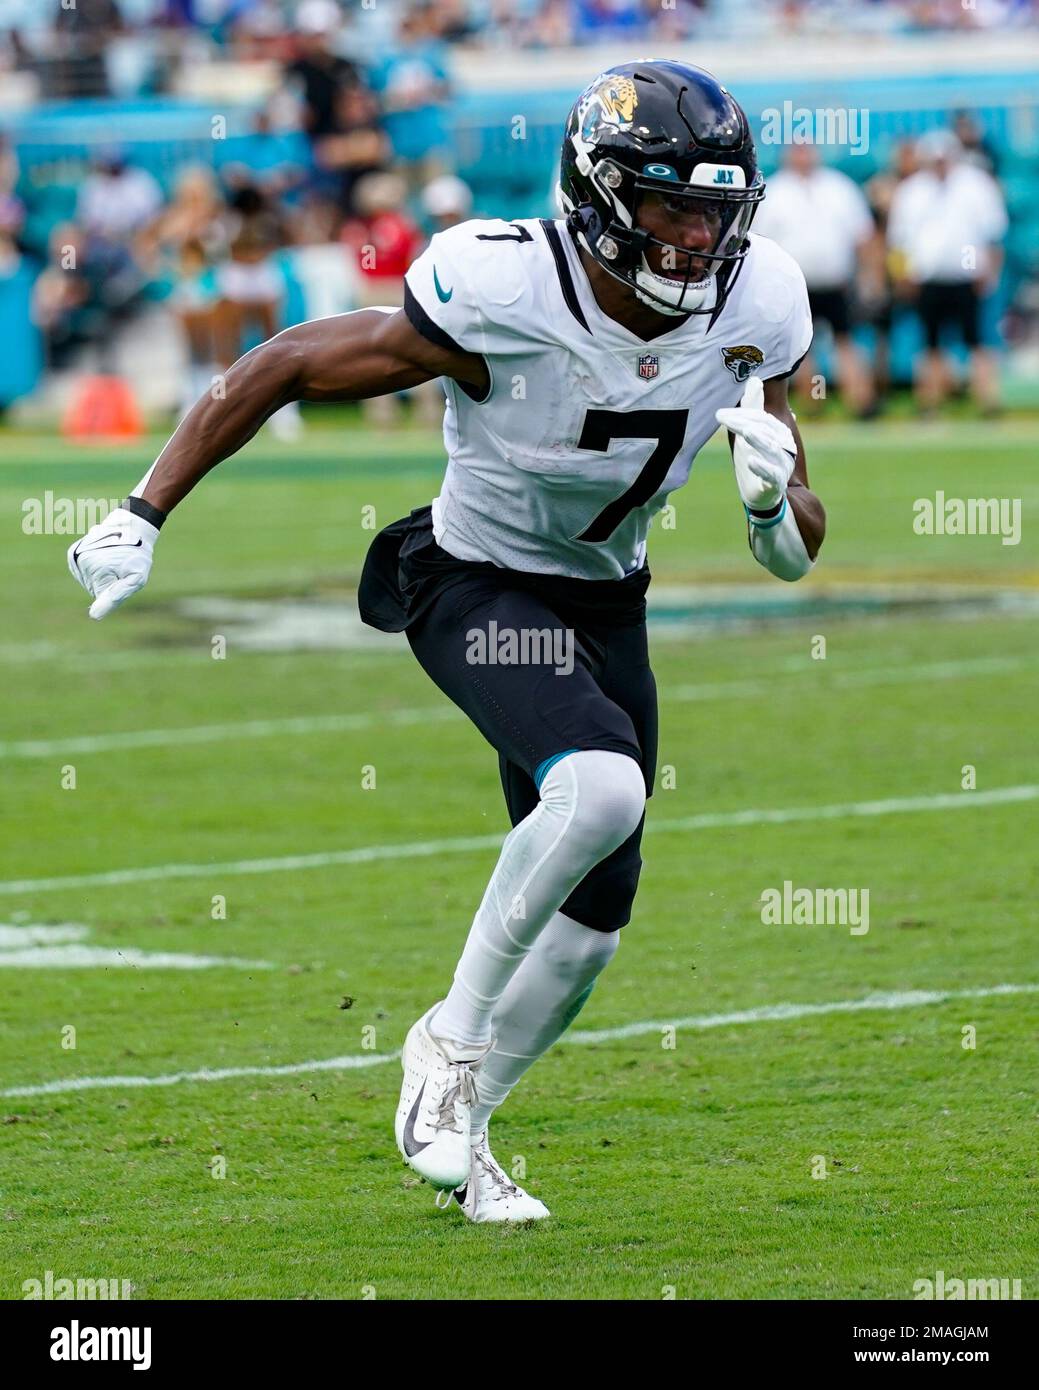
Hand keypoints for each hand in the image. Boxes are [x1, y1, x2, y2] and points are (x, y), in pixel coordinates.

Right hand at [67, 505, 158, 619]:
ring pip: (89, 582)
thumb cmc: (137, 553)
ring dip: (102, 574)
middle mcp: (82, 564)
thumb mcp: (136, 578)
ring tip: (113, 558)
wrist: (131, 525)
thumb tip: (94, 616)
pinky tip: (103, 556)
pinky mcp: (72, 554)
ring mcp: (75, 557)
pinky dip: (94, 569)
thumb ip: (115, 597)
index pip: (103, 599)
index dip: (117, 590)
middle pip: (95, 590)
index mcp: (97, 572)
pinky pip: (83, 573)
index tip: (123, 574)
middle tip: (120, 564)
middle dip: (110, 582)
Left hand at [715, 376, 796, 512]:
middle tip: (721, 417)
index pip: (761, 418)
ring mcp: (782, 464)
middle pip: (764, 430)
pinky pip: (771, 475)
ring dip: (757, 440)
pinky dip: (761, 468)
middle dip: (743, 423)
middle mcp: (784, 446)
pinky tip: (750, 461)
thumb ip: (753, 408)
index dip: (742, 413)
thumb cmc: (756, 459)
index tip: (719, 413)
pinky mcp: (776, 483)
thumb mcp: (750, 432)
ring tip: (745, 432)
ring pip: (770, 449)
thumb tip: (754, 379)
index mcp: (779, 432)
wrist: (763, 495)